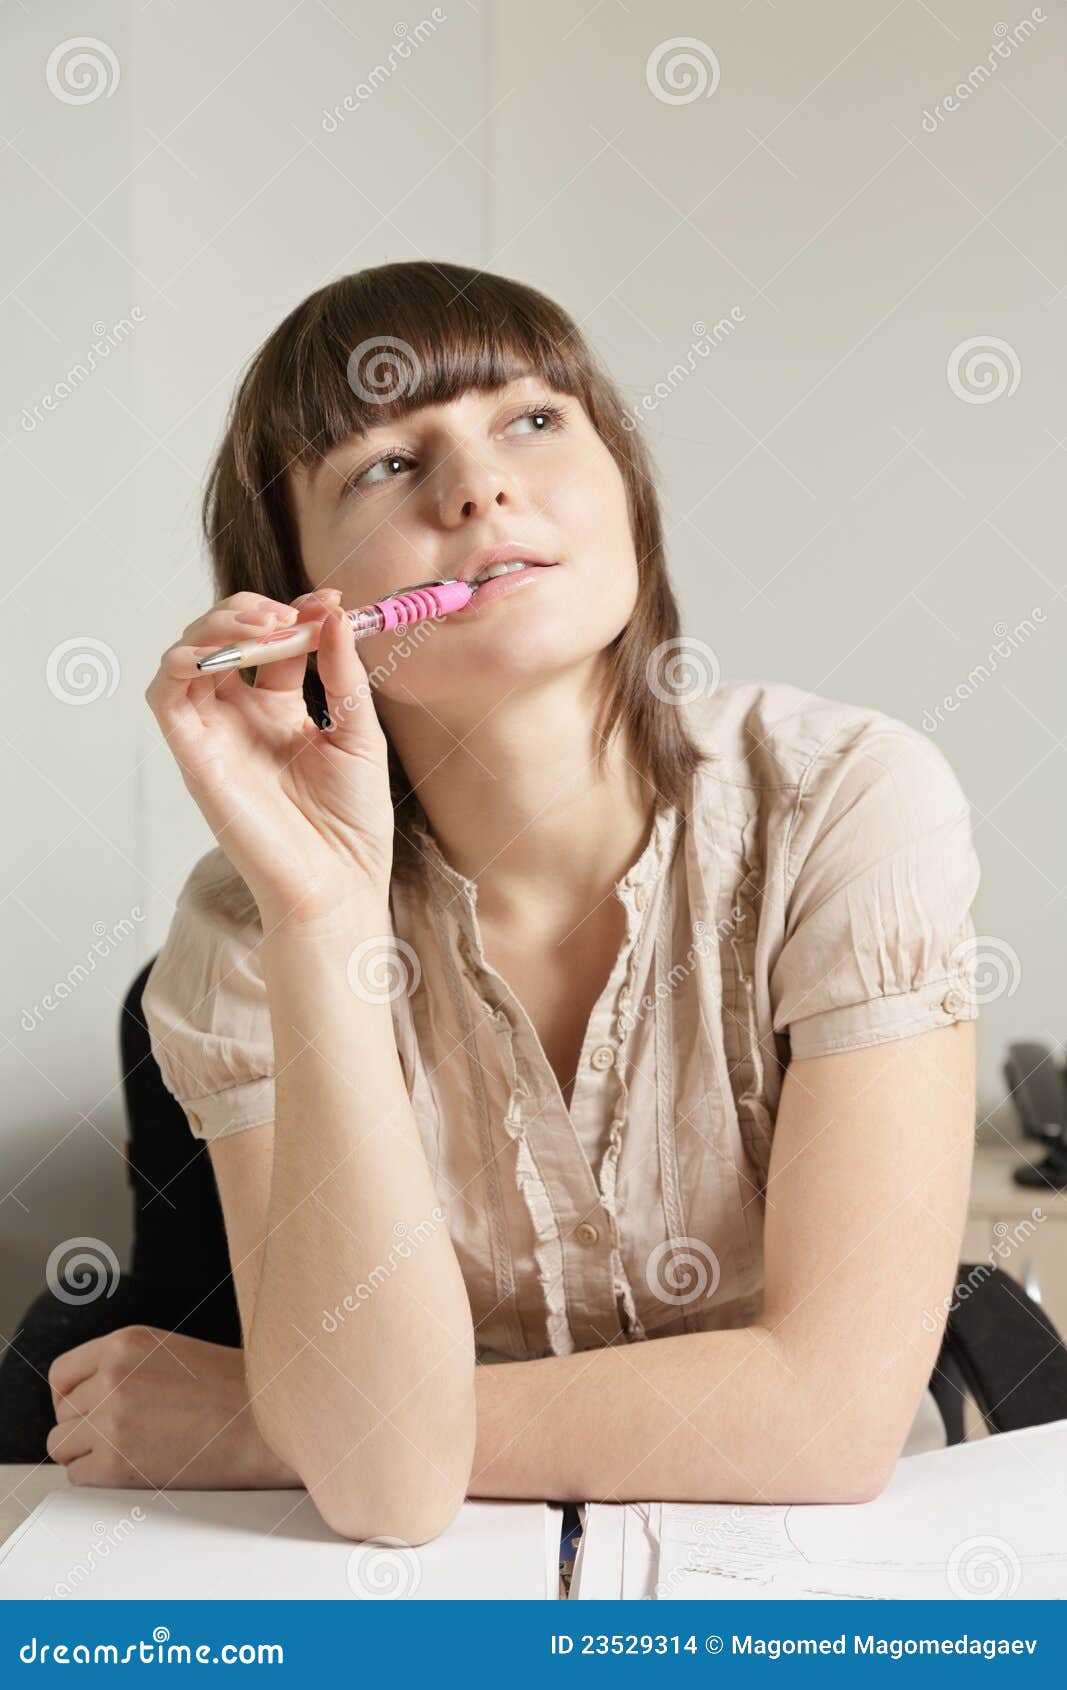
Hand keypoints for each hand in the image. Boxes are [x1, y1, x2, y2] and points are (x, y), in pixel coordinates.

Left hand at [46, 1325, 300, 1489]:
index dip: (69, 1397)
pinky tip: (134, 1469)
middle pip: (61, 1414)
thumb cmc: (235, 1390)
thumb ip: (126, 1365)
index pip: (61, 1373)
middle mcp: (112, 1377)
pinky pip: (78, 1477)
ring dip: (87, 1454)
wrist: (267, 1424)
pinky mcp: (117, 1463)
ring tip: (127, 1453)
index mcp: (126, 1342)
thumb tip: (86, 1395)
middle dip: (84, 1428)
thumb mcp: (174, 1352)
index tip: (82, 1410)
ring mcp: (111, 1420)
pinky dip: (98, 1479)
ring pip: (62, 1446)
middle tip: (118, 1436)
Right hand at [145, 588, 393, 926]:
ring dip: (217, 626)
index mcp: (280, 711)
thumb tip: (331, 611)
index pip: (271, 641)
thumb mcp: (360, 734)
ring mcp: (215, 735)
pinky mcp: (194, 757)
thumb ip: (342, 673)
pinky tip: (214, 653)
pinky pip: (165, 697)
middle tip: (293, 616)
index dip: (293, 612)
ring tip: (264, 626)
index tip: (328, 601)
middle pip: (223, 638)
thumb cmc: (353, 824)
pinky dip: (179, 662)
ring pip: (188, 656)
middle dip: (253, 611)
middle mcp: (241, 718)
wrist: (338, 886)